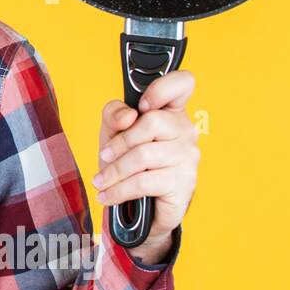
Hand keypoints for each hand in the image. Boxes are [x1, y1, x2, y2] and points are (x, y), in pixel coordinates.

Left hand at [91, 70, 199, 263]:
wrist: (139, 206)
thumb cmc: (127, 160)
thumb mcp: (112, 133)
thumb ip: (114, 115)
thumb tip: (128, 116)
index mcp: (171, 111)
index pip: (182, 84)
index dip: (162, 88)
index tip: (141, 106)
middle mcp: (185, 130)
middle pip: (152, 122)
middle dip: (119, 142)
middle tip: (104, 157)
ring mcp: (188, 157)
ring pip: (144, 155)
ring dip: (114, 171)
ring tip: (101, 182)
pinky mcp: (183, 183)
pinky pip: (144, 182)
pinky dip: (119, 190)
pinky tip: (108, 195)